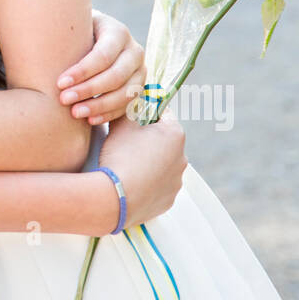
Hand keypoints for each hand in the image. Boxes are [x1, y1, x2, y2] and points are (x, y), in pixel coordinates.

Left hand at [57, 9, 145, 125]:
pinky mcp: (138, 88)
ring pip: (125, 93)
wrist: (96, 39)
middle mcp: (134, 51)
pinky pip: (127, 105)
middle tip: (64, 99)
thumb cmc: (77, 34)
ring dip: (99, 105)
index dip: (82, 71)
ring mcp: (140, 71)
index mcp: (118, 32)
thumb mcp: (74, 26)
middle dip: (89, 90)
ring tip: (75, 113)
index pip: (103, 55)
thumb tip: (33, 37)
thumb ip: (63, 30)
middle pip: (115, 75)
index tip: (60, 83)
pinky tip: (89, 119)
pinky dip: (108, 114)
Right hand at [98, 110, 186, 228]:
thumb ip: (129, 107)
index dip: (145, 113)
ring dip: (149, 162)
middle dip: (147, 140)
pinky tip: (132, 182)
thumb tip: (131, 100)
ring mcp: (177, 181)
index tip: (132, 119)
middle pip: (164, 140)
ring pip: (162, 164)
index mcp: (175, 134)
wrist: (115, 197)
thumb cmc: (120, 156)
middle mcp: (182, 157)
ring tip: (127, 165)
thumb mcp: (121, 123)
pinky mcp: (169, 199)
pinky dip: (148, 182)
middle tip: (126, 143)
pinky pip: (159, 185)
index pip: (162, 114)